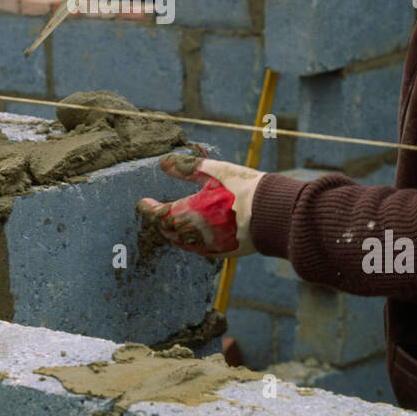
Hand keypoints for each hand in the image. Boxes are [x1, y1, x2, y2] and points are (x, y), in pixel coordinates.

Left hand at [137, 153, 264, 258]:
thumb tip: (162, 162)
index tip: (143, 203)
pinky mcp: (223, 253)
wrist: (273, 212)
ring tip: (172, 222)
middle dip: (160, 221)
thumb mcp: (214, 171)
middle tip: (156, 211)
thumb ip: (185, 167)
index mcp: (189, 213)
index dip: (147, 209)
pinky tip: (194, 233)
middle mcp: (195, 234)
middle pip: (168, 231)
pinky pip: (199, 249)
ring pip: (182, 243)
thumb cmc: (243, 188)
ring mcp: (209, 246)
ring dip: (173, 232)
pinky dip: (190, 241)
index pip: (158, 214)